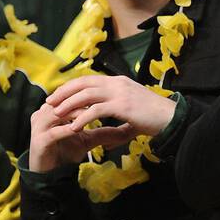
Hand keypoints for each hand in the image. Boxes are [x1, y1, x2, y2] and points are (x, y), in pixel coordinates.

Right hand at [28, 100, 136, 172]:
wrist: (52, 174)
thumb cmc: (67, 151)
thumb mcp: (89, 139)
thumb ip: (105, 132)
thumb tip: (128, 128)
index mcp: (54, 108)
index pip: (71, 93)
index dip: (89, 91)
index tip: (108, 92)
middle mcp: (44, 113)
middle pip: (64, 100)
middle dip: (84, 98)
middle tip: (103, 98)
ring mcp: (39, 126)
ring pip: (59, 113)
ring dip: (76, 111)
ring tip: (94, 110)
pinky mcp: (39, 140)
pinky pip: (56, 132)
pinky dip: (69, 129)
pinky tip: (81, 129)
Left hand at [46, 74, 177, 136]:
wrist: (170, 118)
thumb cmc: (154, 118)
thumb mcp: (131, 115)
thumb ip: (117, 123)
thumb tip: (106, 140)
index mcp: (118, 82)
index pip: (88, 79)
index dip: (70, 87)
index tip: (57, 96)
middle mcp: (117, 83)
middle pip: (83, 83)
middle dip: (64, 93)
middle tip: (49, 103)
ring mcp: (120, 93)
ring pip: (86, 94)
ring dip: (68, 104)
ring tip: (56, 114)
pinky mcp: (122, 105)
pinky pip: (96, 110)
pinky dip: (82, 118)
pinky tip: (73, 127)